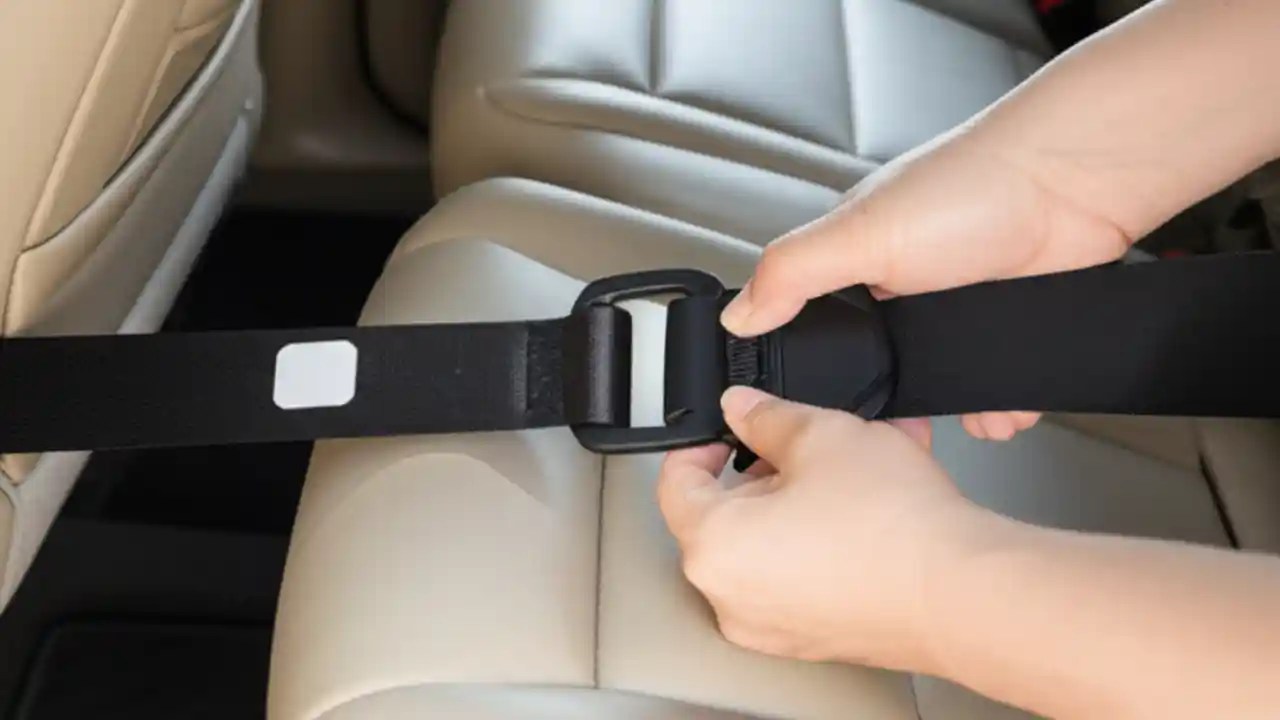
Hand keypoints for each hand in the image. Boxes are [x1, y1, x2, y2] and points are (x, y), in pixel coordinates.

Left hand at [658, 386, 1001, 671]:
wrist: (964, 593)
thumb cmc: (893, 527)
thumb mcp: (822, 435)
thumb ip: (767, 416)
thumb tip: (743, 408)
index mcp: (713, 547)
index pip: (675, 483)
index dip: (701, 443)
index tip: (729, 430)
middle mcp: (733, 598)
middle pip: (728, 514)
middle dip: (771, 468)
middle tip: (810, 443)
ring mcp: (775, 624)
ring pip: (775, 541)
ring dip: (810, 495)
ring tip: (860, 462)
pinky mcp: (818, 636)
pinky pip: (808, 571)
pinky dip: (830, 533)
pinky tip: (875, 501)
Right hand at [721, 129, 1132, 439]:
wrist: (1076, 183)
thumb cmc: (971, 185)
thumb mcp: (860, 230)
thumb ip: (793, 272)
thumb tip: (737, 317)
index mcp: (857, 260)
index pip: (818, 329)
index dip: (816, 373)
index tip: (818, 415)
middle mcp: (905, 286)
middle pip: (880, 368)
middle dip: (888, 407)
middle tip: (891, 435)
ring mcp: (957, 310)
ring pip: (938, 383)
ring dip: (947, 412)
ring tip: (950, 428)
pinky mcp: (1006, 327)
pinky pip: (992, 387)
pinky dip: (995, 407)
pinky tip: (996, 411)